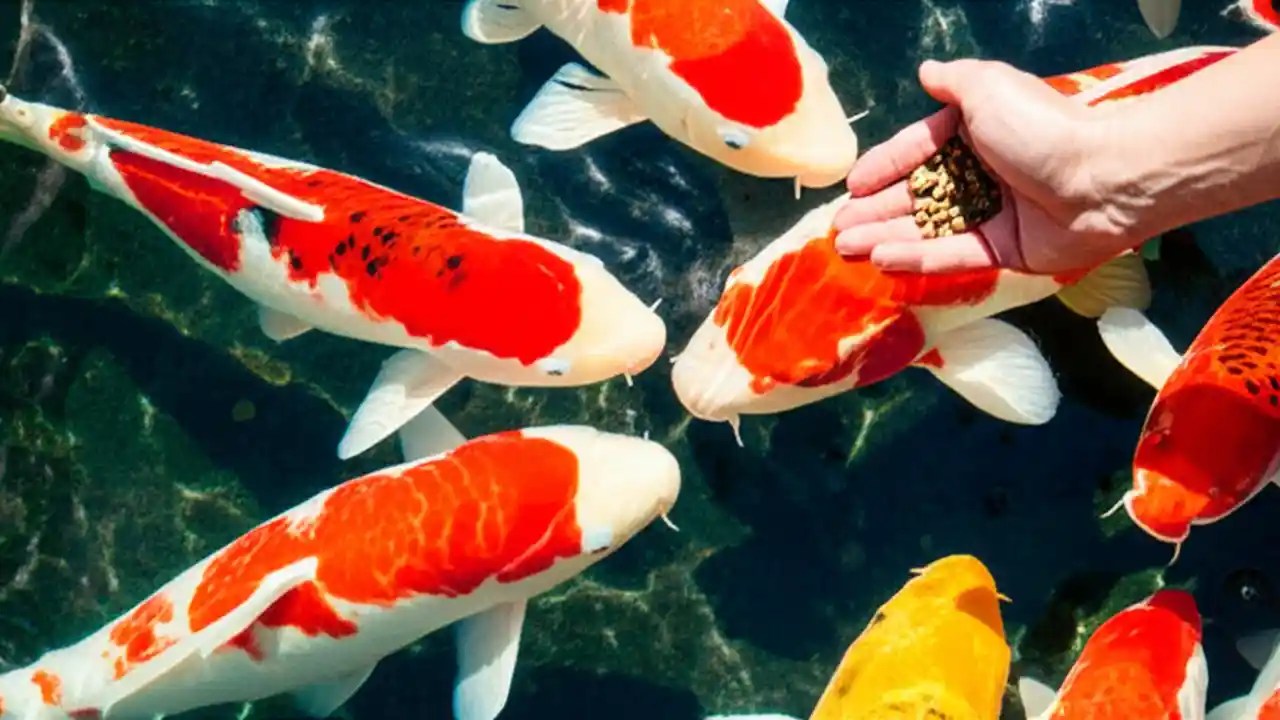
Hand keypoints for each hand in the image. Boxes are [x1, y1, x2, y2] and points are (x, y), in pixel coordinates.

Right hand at [834, 59, 1139, 274]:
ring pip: (927, 228)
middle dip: (874, 211)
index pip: (917, 150)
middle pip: (917, 195)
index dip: (883, 167)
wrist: (1102, 177)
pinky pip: (953, 254)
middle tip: (837, 228)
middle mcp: (981, 173)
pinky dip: (917, 257)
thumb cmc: (1041, 127)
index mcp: (975, 132)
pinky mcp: (1004, 251)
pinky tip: (882, 260)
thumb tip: (926, 71)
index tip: (851, 186)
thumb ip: (953, 82)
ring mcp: (992, 215)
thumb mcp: (989, 88)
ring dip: (885, 237)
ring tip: (846, 248)